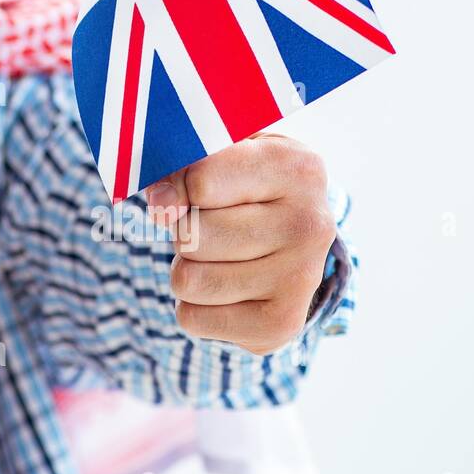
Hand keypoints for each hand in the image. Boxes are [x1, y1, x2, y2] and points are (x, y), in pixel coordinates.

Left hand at [143, 134, 335, 356]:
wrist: (294, 232)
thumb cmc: (243, 181)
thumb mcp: (220, 149)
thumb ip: (182, 161)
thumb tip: (163, 204)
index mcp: (296, 168)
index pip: (201, 184)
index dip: (175, 187)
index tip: (184, 188)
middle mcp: (310, 225)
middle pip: (191, 236)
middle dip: (183, 230)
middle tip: (210, 225)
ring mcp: (301, 279)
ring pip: (188, 280)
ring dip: (186, 268)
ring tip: (217, 254)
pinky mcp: (282, 324)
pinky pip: (192, 318)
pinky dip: (192, 305)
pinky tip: (222, 286)